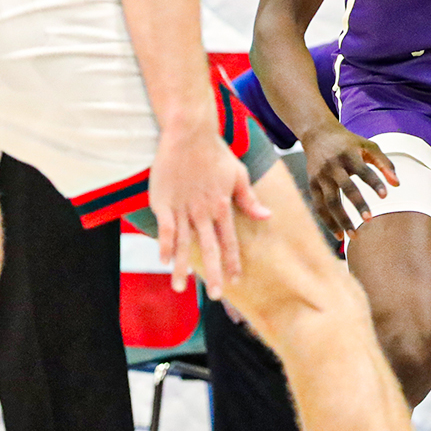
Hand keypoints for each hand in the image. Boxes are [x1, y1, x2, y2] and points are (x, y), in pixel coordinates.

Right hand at [149, 130, 270, 298]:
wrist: (190, 134)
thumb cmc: (216, 152)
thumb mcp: (239, 174)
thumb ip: (250, 199)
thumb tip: (267, 216)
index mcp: (223, 207)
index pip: (230, 240)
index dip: (232, 261)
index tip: (236, 280)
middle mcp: (204, 212)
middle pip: (209, 248)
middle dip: (214, 273)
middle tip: (217, 296)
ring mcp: (183, 208)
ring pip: (184, 243)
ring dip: (182, 267)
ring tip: (180, 288)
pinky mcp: (164, 201)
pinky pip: (164, 228)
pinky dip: (163, 245)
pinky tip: (162, 261)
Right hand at [300, 125, 398, 237]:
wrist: (318, 134)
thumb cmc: (349, 143)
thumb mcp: (368, 146)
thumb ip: (385, 164)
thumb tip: (397, 185)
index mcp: (349, 154)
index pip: (363, 170)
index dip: (374, 182)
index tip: (385, 196)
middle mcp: (333, 165)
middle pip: (345, 187)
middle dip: (357, 203)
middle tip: (369, 219)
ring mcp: (320, 176)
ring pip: (330, 201)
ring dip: (341, 219)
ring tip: (355, 236)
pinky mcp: (312, 184)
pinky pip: (319, 207)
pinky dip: (328, 222)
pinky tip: (339, 235)